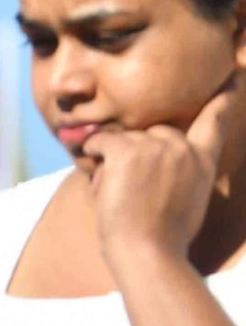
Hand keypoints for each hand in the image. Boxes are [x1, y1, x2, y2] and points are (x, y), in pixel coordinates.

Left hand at [92, 77, 245, 276]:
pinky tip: (98, 173)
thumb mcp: (186, 199)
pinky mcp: (128, 151)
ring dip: (116, 162)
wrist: (147, 252)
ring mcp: (157, 146)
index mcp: (203, 161)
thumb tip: (148, 159)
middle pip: (155, 131)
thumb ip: (177, 172)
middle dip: (139, 153)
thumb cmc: (160, 237)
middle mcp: (184, 148)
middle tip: (134, 190)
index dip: (222, 98)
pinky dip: (94, 153)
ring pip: (126, 140)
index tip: (234, 73)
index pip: (214, 120)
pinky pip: (102, 141)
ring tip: (123, 196)